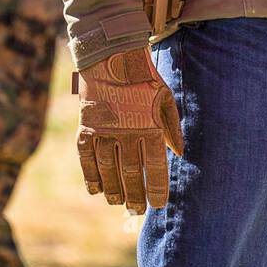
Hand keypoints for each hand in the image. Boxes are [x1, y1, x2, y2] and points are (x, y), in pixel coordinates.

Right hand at [76, 46, 183, 214]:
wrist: (113, 56)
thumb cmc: (145, 78)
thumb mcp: (165, 99)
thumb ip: (171, 128)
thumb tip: (179, 155)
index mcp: (150, 126)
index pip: (156, 167)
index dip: (157, 189)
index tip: (159, 204)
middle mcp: (127, 132)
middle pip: (131, 174)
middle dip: (135, 196)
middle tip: (137, 209)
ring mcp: (104, 131)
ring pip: (108, 170)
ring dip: (113, 190)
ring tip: (118, 202)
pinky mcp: (86, 128)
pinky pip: (87, 159)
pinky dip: (91, 176)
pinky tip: (96, 190)